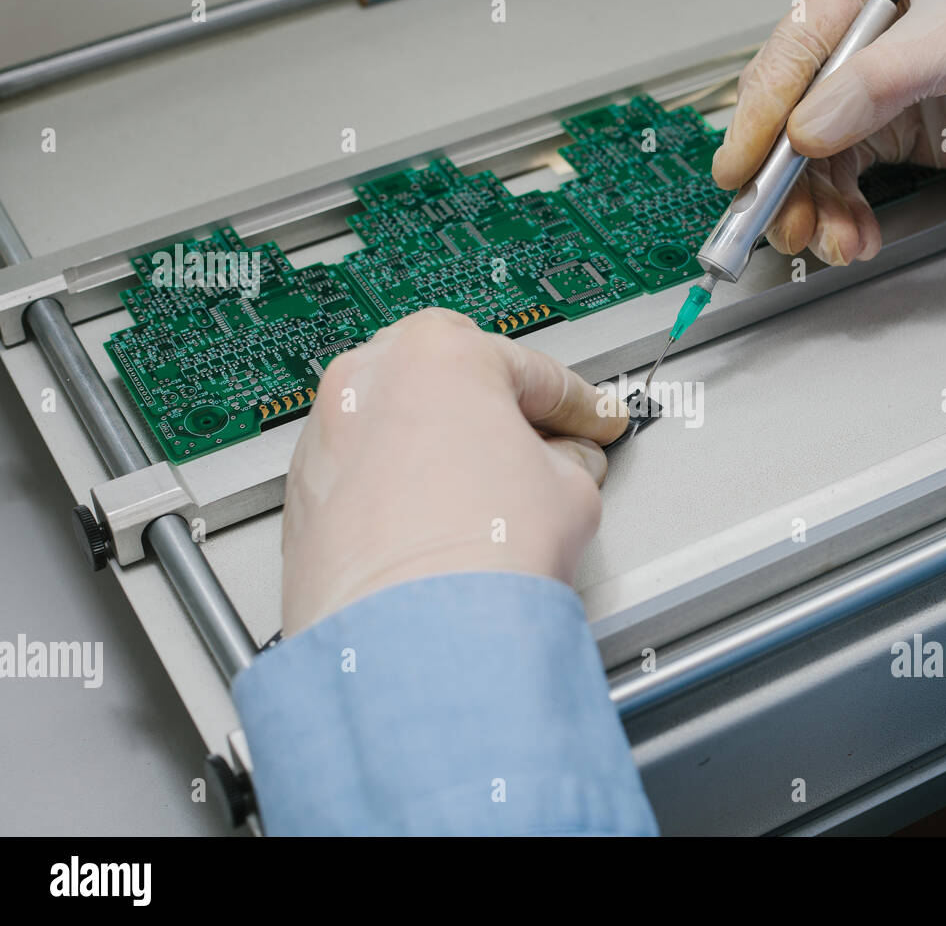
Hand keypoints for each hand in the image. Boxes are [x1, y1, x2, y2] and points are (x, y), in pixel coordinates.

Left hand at [280, 309, 627, 635]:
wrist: (414, 640)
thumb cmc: (476, 560)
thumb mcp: (572, 491)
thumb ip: (572, 459)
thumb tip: (566, 465)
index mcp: (438, 352)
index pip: (533, 373)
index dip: (580, 407)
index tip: (593, 424)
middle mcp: (368, 380)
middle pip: (454, 382)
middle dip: (502, 416)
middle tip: (547, 452)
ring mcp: (326, 436)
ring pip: (403, 425)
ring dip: (446, 452)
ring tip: (490, 501)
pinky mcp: (304, 496)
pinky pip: (368, 474)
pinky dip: (403, 490)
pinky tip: (441, 529)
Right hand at [713, 0, 945, 264]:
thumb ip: (883, 79)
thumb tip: (810, 125)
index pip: (792, 52)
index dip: (760, 114)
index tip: (744, 168)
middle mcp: (853, 39)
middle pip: (786, 112)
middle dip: (782, 177)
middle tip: (782, 223)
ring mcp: (862, 89)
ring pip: (807, 158)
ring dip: (813, 208)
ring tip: (831, 242)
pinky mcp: (879, 131)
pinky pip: (839, 180)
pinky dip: (840, 215)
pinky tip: (853, 235)